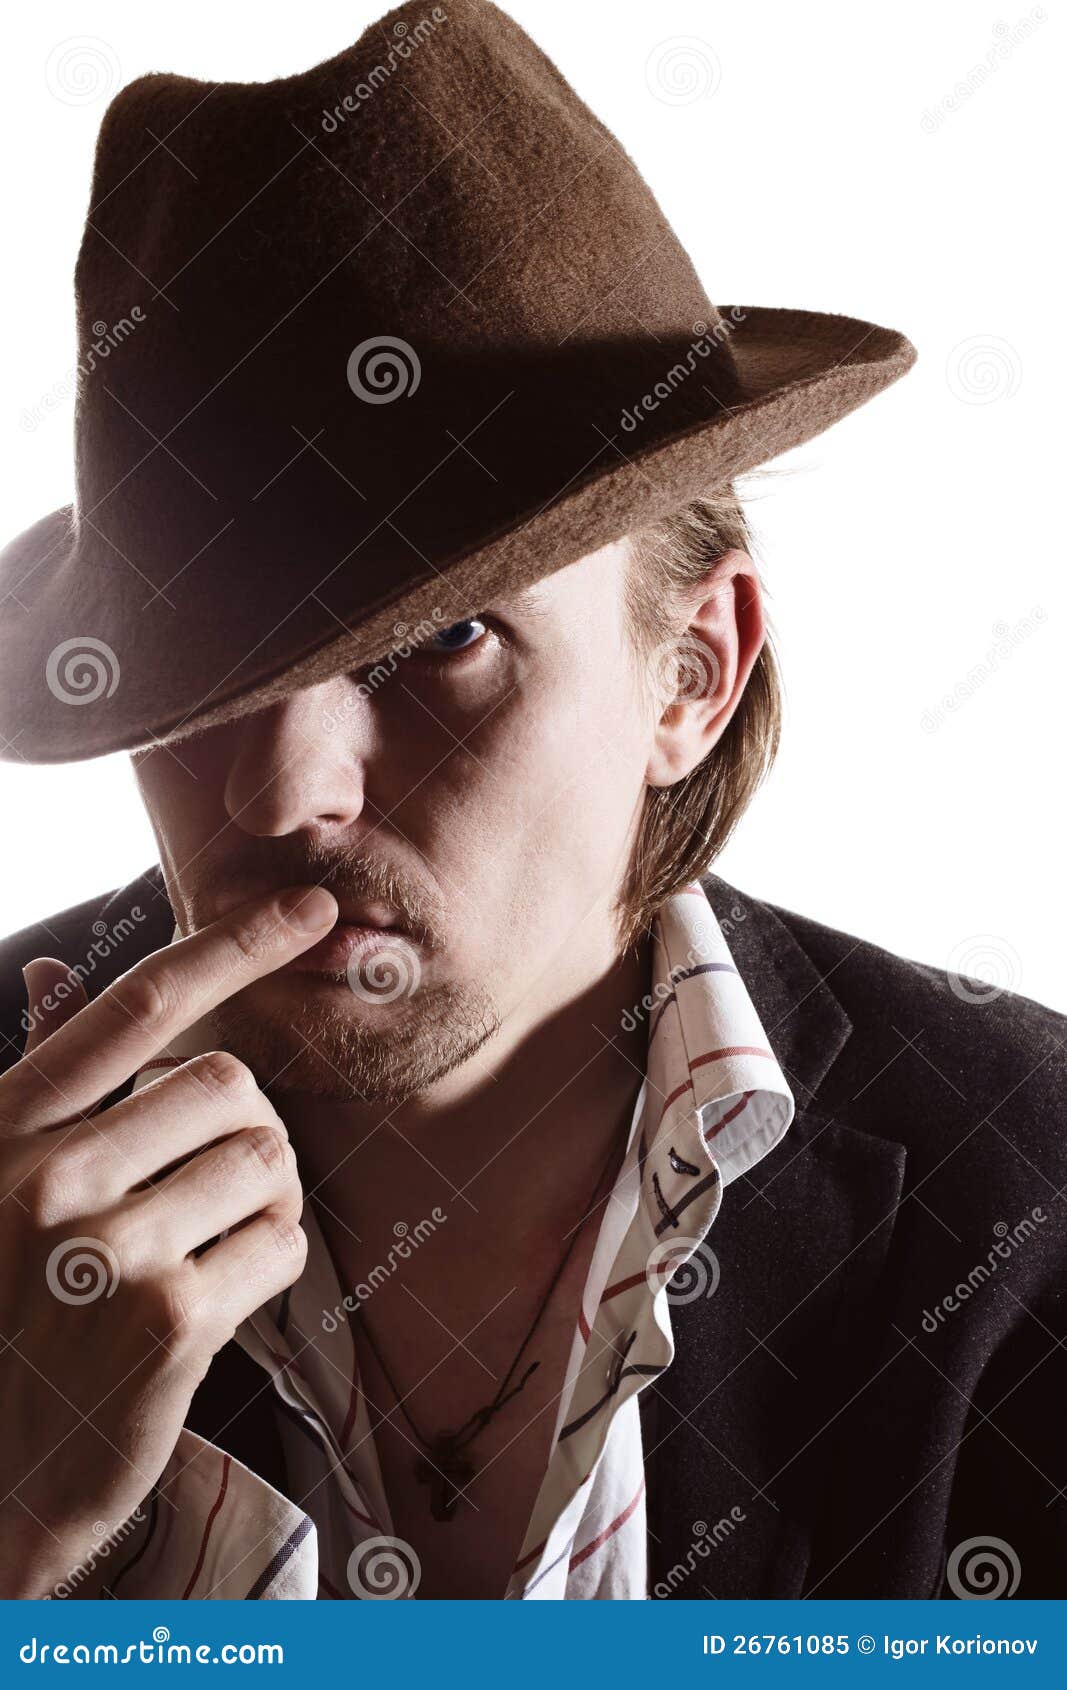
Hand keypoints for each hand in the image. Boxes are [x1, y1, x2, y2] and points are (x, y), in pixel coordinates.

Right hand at [0, 884, 336, 1596]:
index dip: (235, 945)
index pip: (138, 1006)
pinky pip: (283, 1244)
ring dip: (262, 1201)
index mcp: (4, 1130)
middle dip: (242, 1133)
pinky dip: (271, 1266)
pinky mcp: (166, 1319)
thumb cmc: (1, 1316)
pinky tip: (217, 1300)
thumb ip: (38, 1084)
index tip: (309, 908)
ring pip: (267, 1161)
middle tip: (208, 1191)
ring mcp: (103, 1249)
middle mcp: (46, 1176)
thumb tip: (55, 971)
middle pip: (229, 1084)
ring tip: (206, 1247)